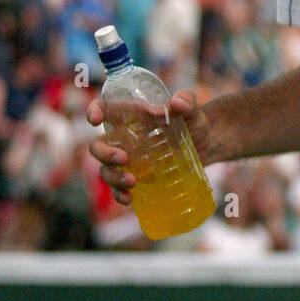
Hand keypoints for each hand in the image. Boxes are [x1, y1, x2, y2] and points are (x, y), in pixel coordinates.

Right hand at [87, 88, 212, 206]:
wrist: (205, 148)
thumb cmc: (194, 123)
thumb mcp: (194, 111)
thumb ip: (187, 102)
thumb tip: (176, 103)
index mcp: (133, 116)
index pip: (106, 109)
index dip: (94, 111)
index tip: (94, 120)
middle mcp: (124, 138)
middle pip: (98, 145)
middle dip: (104, 153)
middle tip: (123, 159)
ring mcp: (128, 160)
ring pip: (106, 169)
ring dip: (113, 177)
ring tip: (132, 182)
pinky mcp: (135, 177)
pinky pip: (117, 188)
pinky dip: (119, 194)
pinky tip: (129, 198)